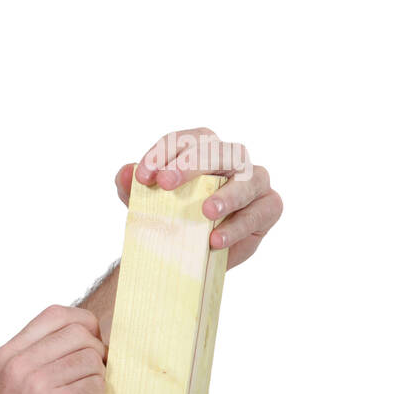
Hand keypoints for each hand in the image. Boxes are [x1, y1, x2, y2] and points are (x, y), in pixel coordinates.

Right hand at [0, 305, 106, 393]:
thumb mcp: (12, 385)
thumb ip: (41, 359)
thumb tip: (92, 339)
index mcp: (8, 355)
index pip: (57, 314)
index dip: (83, 325)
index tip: (88, 345)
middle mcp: (22, 365)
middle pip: (81, 333)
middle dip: (95, 354)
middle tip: (88, 378)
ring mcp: (41, 385)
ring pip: (94, 360)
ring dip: (96, 380)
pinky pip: (99, 385)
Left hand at [112, 127, 282, 269]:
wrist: (191, 252)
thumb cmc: (171, 217)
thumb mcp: (146, 204)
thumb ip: (131, 188)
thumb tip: (124, 173)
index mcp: (201, 149)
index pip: (183, 141)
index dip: (162, 154)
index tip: (142, 176)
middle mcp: (231, 158)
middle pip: (216, 151)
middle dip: (191, 164)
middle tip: (165, 183)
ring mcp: (254, 180)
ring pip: (248, 178)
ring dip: (227, 195)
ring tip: (206, 212)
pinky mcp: (269, 206)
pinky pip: (260, 211)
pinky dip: (238, 226)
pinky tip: (216, 239)